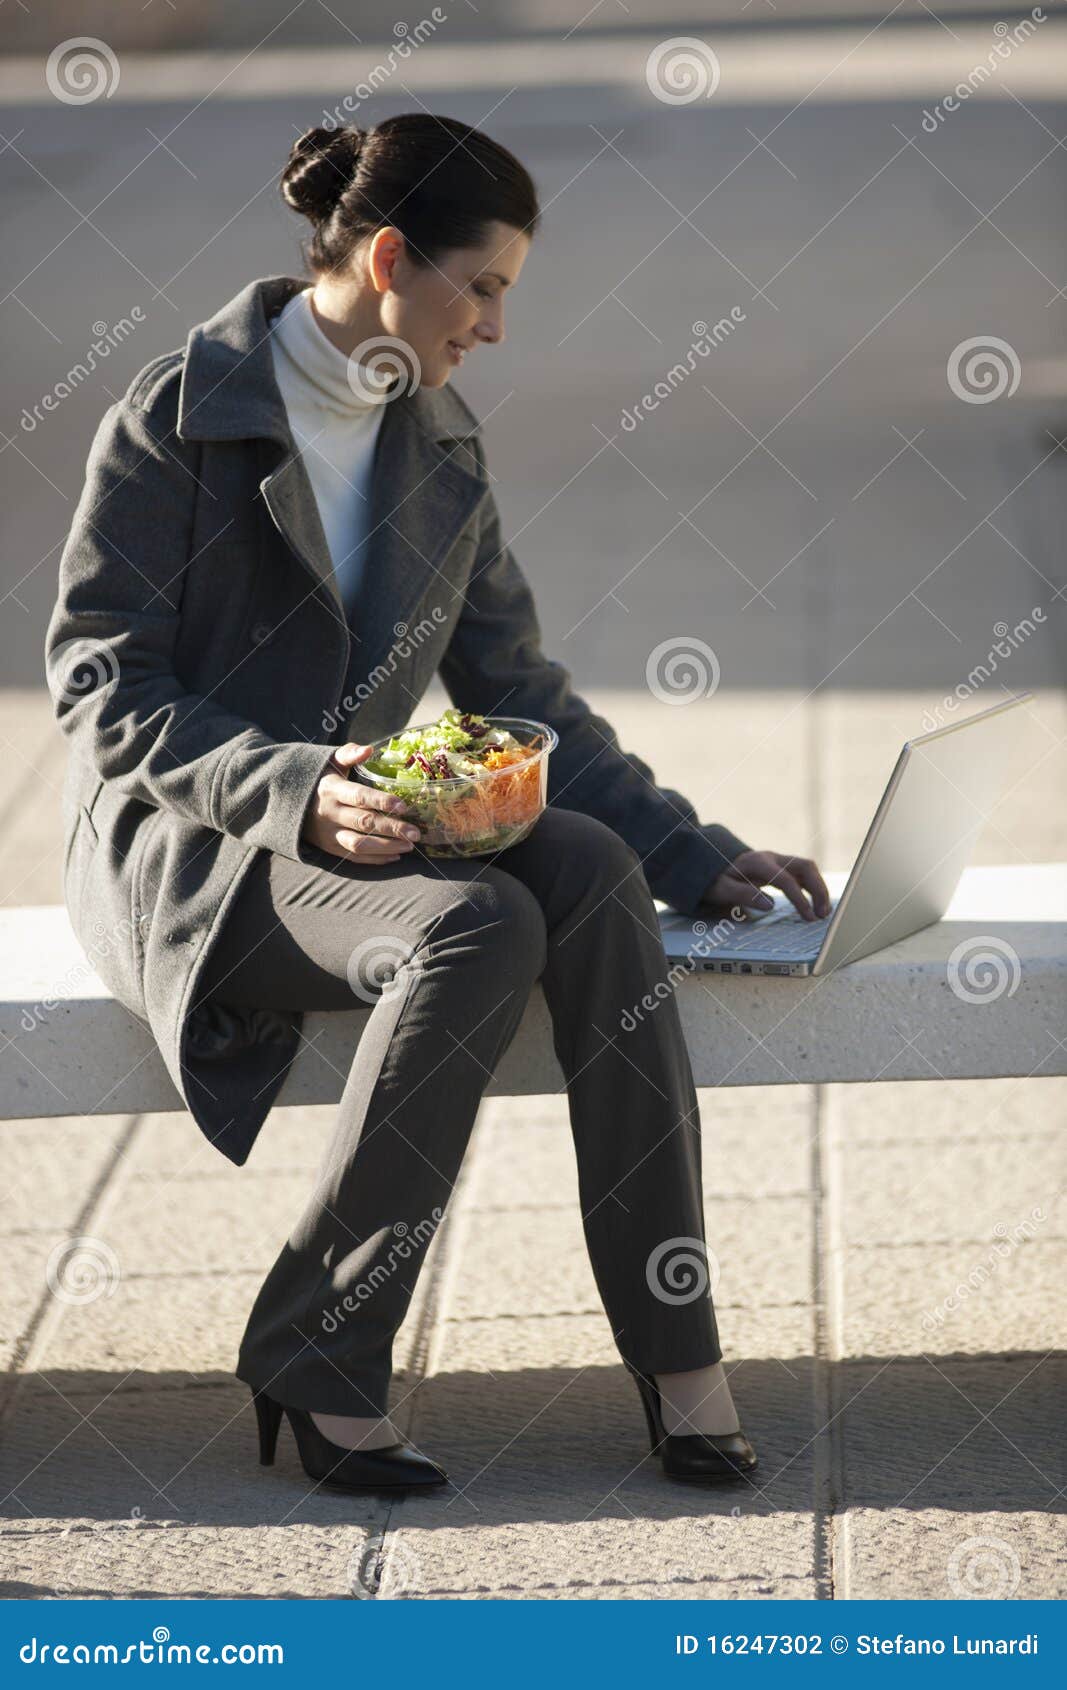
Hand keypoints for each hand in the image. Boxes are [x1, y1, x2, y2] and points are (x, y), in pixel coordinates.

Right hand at [301, 742, 421, 864]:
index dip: (382, 802)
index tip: (404, 807)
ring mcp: (330, 833)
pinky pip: (354, 857)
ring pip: (359, 845)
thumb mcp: (331, 762)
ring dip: (386, 847)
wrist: (290, 803)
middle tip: (416, 833)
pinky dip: (375, 859)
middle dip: (392, 829)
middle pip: (364, 823)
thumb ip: (349, 754)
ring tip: (409, 846)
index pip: (359, 797)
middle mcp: (331, 813)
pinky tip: (395, 856)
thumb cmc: (321, 779)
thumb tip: (368, 749)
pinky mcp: (331, 848)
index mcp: (332, 790)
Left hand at [701, 848, 830, 921]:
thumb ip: (744, 895)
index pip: (785, 879)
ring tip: (823, 912)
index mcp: (758, 862)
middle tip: (823, 914)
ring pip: (808, 870)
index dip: (799, 898)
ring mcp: (778, 862)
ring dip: (819, 889)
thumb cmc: (716, 879)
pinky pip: (803, 875)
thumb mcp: (722, 889)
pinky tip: (816, 905)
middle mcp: (772, 858)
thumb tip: (769, 905)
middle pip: (805, 867)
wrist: (712, 866)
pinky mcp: (780, 869)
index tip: (808, 916)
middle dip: (818, 889)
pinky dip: (813, 889)